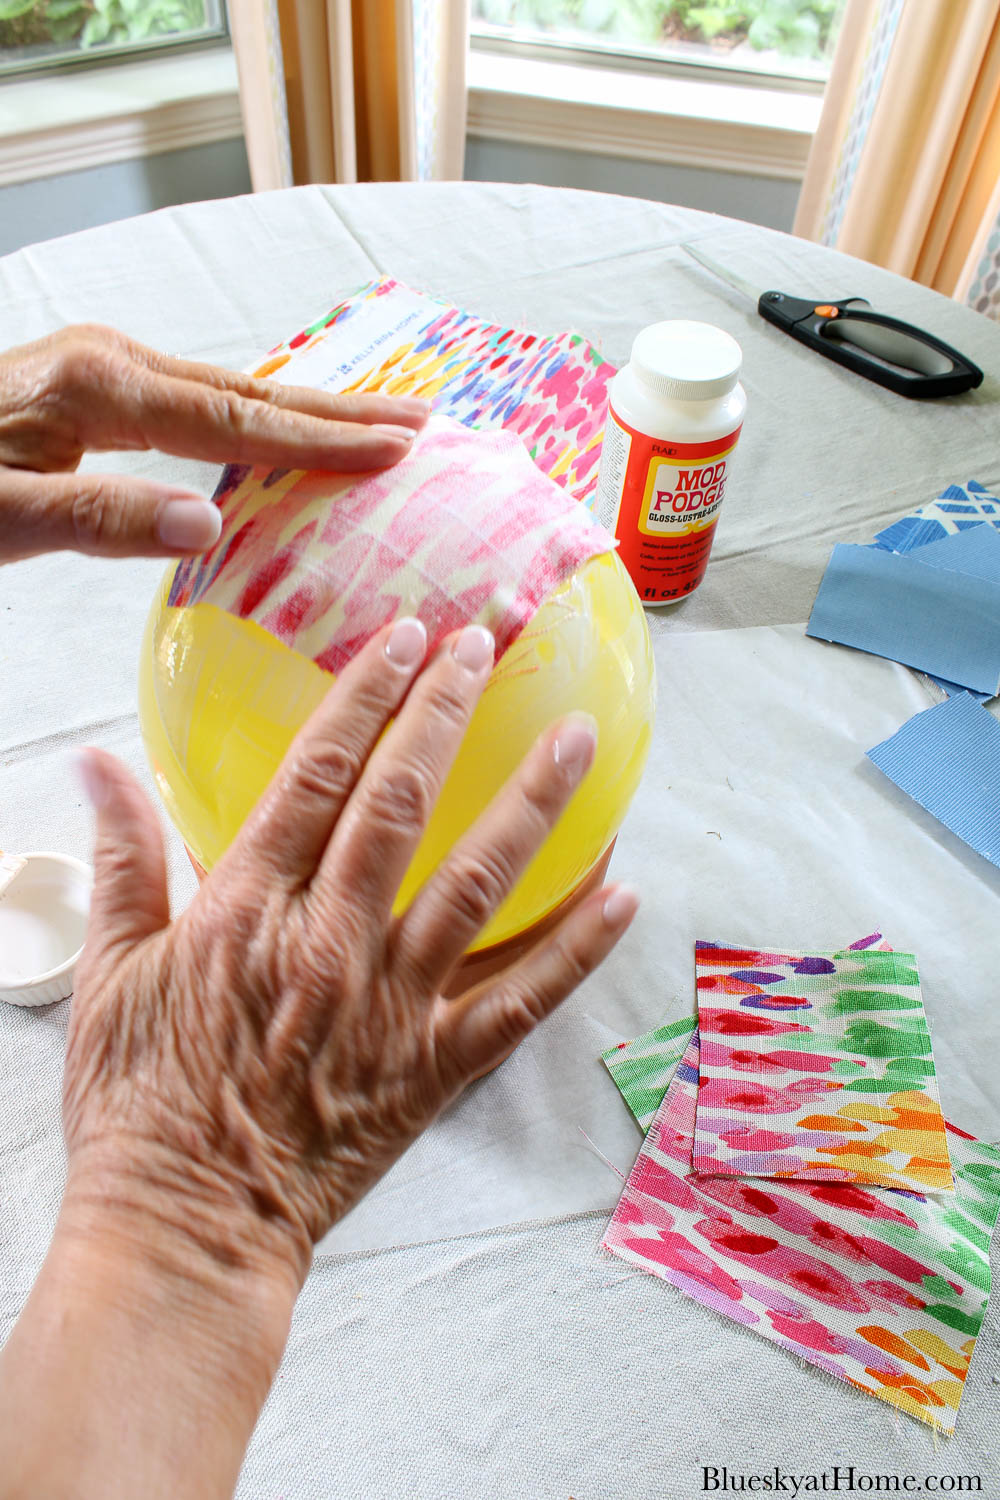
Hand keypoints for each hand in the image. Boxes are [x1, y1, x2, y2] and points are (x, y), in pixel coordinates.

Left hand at [0, 323, 427, 562]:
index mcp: (98, 387)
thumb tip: (209, 526)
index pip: (234, 420)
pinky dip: (259, 422)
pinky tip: (285, 435)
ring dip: (308, 413)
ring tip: (379, 426)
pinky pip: (201, 406)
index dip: (320, 439)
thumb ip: (96, 518)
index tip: (398, 449)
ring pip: (230, 394)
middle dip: (341, 412)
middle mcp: (112, 364)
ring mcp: (105, 371)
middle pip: (250, 392)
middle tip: (426, 425)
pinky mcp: (96, 390)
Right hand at [63, 617, 637, 1292]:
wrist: (184, 1232)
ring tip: (577, 738)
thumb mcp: (108, 975)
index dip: (366, 695)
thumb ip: (120, 859)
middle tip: (487, 645)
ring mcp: (391, 1007)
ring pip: (475, 884)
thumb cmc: (140, 1105)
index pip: (317, 774)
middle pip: (400, 805)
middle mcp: (329, 942)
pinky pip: (519, 1001)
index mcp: (247, 909)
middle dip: (446, 714)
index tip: (405, 637)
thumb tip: (98, 762)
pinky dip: (575, 949)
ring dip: (531, 804)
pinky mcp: (434, 1070)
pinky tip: (623, 894)